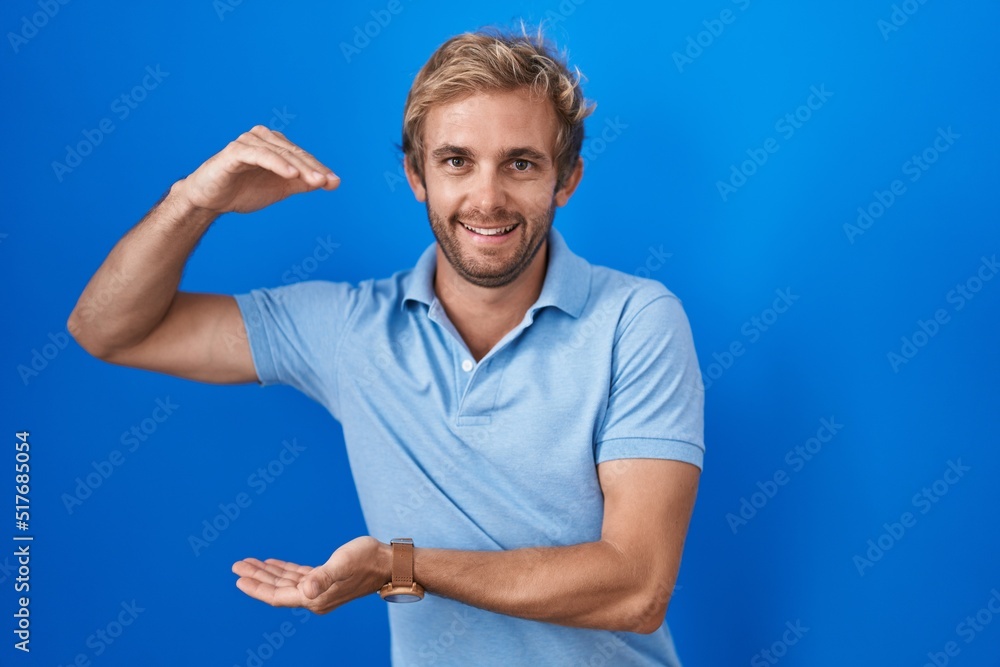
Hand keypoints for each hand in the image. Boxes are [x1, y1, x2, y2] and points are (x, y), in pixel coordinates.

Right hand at [176, 125, 339, 214]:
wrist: (210, 200)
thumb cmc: (243, 190)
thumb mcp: (280, 188)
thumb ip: (303, 182)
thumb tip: (331, 181)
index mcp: (275, 145)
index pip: (302, 156)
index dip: (319, 169)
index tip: (335, 183)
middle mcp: (262, 138)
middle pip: (294, 153)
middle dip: (313, 168)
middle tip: (329, 182)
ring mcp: (248, 143)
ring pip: (280, 153)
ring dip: (299, 167)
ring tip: (315, 181)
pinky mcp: (235, 152)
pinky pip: (260, 155)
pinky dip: (277, 164)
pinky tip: (291, 174)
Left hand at [232, 536, 389, 614]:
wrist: (389, 563)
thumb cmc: (367, 560)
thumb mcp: (343, 564)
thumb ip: (323, 576)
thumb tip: (307, 588)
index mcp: (315, 597)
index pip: (278, 596)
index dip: (257, 588)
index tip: (239, 578)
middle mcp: (315, 596)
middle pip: (278, 589)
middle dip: (257, 578)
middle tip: (237, 566)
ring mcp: (320, 588)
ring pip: (286, 581)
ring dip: (268, 572)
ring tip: (248, 563)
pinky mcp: (325, 578)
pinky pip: (297, 576)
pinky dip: (283, 569)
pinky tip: (273, 563)